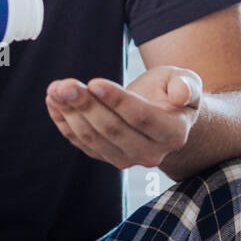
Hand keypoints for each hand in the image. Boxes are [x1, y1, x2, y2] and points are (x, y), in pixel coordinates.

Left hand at [45, 65, 202, 169]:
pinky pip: (81, 142)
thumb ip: (188, 86)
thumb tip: (182, 93)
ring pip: (94, 138)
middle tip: (67, 85)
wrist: (164, 116)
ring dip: (71, 113)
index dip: (117, 101)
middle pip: (113, 130)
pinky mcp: (106, 156)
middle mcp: (151, 152)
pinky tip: (53, 101)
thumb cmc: (173, 92)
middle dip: (87, 106)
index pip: (141, 118)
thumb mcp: (187, 81)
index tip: (94, 82)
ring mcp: (126, 158)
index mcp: (173, 133)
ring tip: (56, 89)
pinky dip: (64, 122)